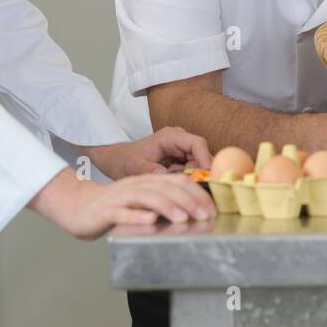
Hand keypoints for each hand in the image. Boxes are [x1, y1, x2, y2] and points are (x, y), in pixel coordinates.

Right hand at [31, 169, 216, 237]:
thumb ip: (162, 201)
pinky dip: (137, 216)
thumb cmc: (113, 206)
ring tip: (182, 218)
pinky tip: (149, 221)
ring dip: (167, 207)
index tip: (212, 208)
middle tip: (205, 216)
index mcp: (147, 182)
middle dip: (188, 201)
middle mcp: (136, 186)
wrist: (76, 204)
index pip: (176, 182)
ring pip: (146, 198)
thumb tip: (193, 209)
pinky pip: (122, 212)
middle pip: (165, 188)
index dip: (196, 193)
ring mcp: (120, 197)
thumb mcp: (141, 199)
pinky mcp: (105, 210)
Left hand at [84, 127, 212, 178]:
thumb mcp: (135, 168)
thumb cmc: (125, 160)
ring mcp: (181, 150)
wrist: (117, 160)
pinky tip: (178, 188)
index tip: (208, 176)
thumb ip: (152, 172)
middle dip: (202, 172)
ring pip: (199, 164)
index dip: (205, 159)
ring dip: (195, 178)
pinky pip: (193, 170)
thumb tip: (171, 180)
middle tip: (197, 190)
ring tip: (182, 189)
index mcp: (170, 136)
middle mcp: (180, 140)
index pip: (196, 143)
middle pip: (202, 155)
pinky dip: (189, 180)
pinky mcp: (181, 160)